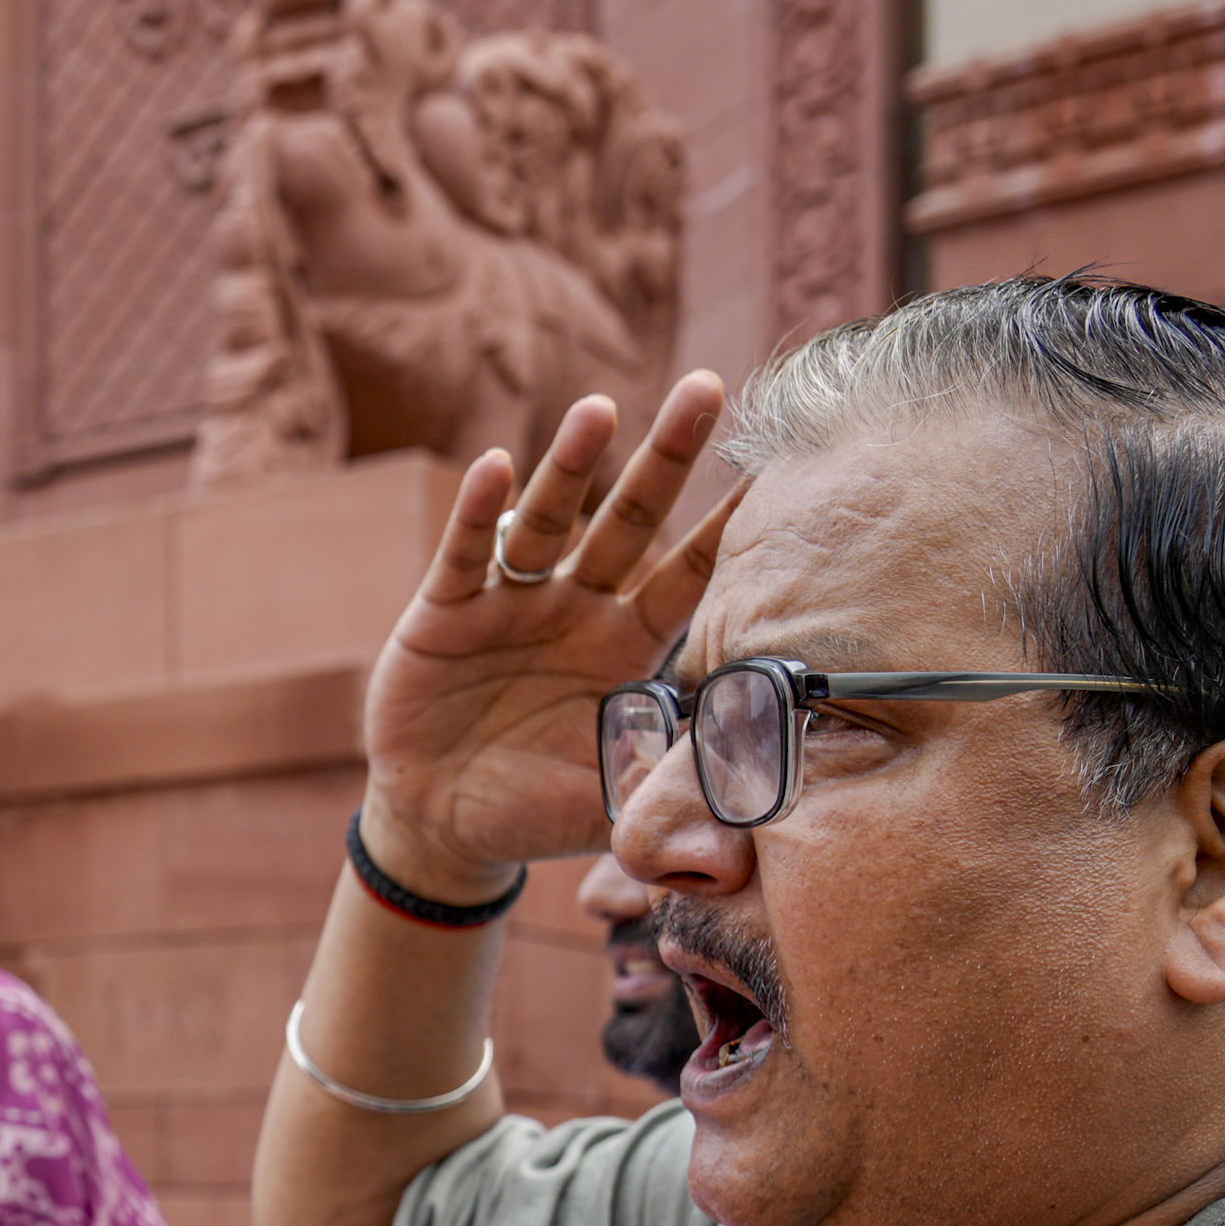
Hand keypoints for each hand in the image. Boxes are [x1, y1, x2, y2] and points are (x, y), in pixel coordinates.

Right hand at [359, 374, 734, 894]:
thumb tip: (742, 836)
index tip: (782, 469)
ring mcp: (508, 606)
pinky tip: (497, 468)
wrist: (443, 826)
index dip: (731, 528)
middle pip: (628, 523)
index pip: (689, 576)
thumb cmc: (537, 811)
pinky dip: (479, 514)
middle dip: (665, 458)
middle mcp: (574, 610)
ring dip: (572, 466)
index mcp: (625, 649)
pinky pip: (465, 556)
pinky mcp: (442, 615)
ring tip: (600, 410)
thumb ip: (668, 800)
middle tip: (707, 389)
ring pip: (547, 523)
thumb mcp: (612, 807)